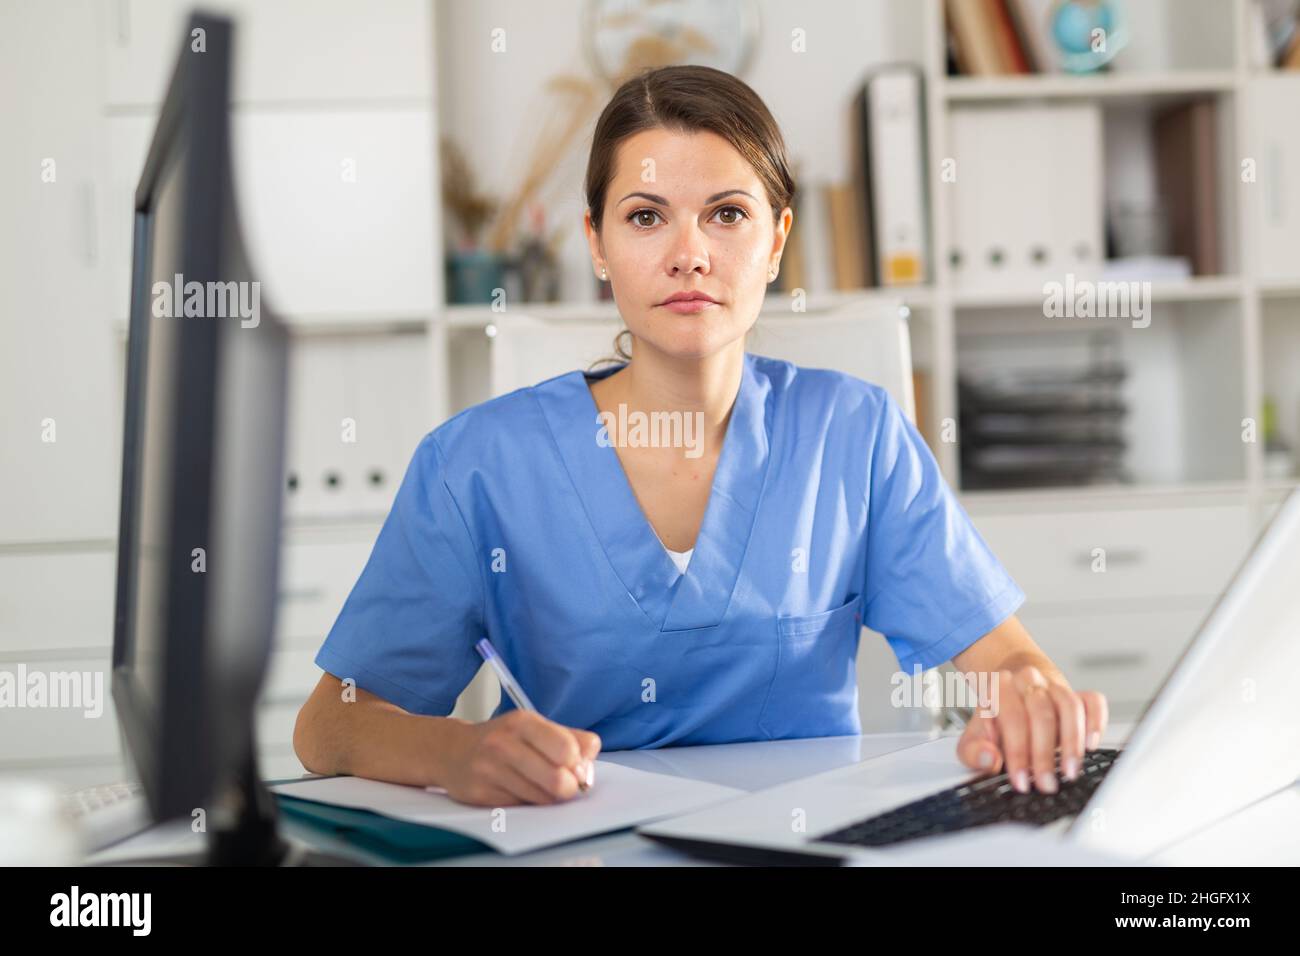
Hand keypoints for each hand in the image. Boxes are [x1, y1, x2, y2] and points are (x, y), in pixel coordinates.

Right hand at [443, 710, 601, 806]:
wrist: (453, 751)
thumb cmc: (504, 739)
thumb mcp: (536, 727)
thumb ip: (572, 739)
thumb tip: (590, 764)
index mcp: (522, 722)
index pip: (567, 748)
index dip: (578, 764)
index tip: (575, 766)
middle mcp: (503, 743)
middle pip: (558, 780)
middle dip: (569, 788)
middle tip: (566, 785)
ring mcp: (489, 770)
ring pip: (541, 799)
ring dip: (549, 798)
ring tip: (541, 786)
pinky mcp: (480, 794)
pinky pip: (521, 808)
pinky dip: (528, 804)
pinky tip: (520, 790)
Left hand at [955, 665, 1107, 793]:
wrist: (1014, 692)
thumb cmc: (996, 721)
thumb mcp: (973, 737)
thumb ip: (972, 750)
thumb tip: (988, 758)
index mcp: (1000, 687)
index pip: (1012, 718)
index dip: (1018, 752)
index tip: (1022, 781)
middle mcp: (1029, 681)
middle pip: (1042, 713)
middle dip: (1044, 754)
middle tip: (1046, 782)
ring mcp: (1056, 686)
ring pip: (1070, 706)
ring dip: (1072, 742)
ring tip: (1069, 771)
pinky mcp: (1079, 694)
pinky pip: (1093, 702)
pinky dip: (1095, 722)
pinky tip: (1090, 745)